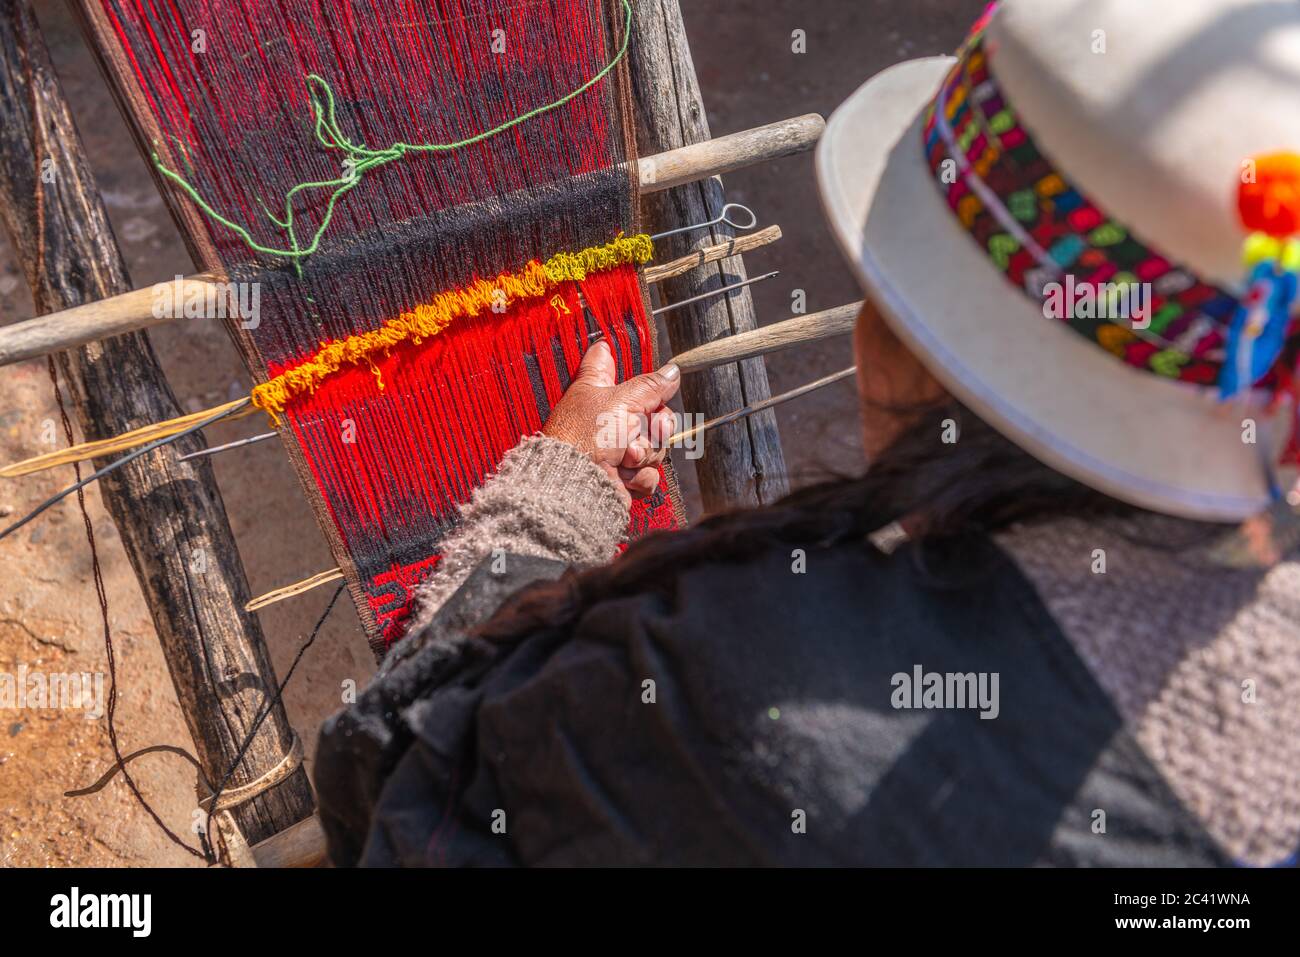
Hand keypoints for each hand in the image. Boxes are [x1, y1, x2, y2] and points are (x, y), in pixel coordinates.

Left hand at [542, 341, 680, 503]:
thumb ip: (651, 385)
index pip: (602, 362)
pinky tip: (624, 475)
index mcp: (597, 389)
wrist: (578, 485)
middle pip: (652, 411)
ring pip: (655, 445)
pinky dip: (641, 475)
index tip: (607, 347)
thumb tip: (673, 372)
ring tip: (626, 457)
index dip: (609, 354)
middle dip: (657, 424)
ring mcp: (617, 448)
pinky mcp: (625, 476)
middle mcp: (607, 416)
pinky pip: (650, 472)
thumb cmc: (587, 438)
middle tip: (649, 428)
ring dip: (646, 452)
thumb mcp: (622, 401)